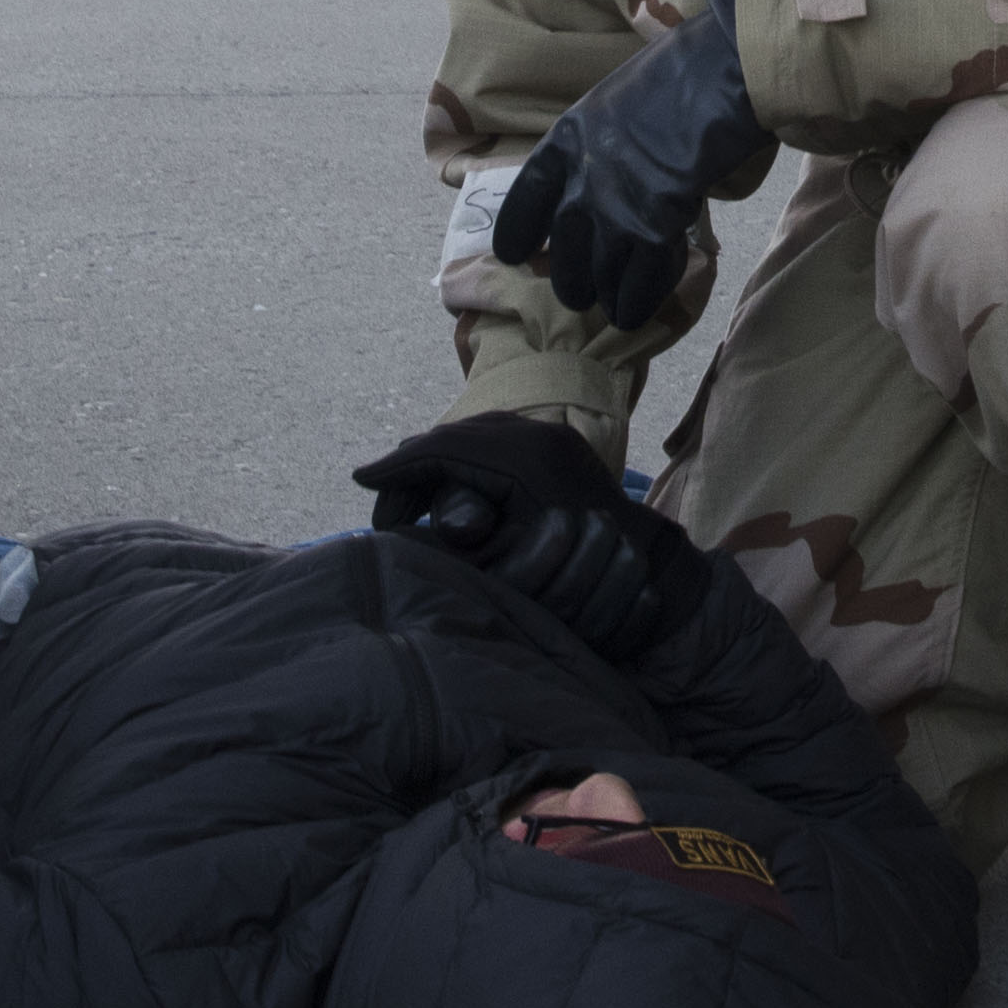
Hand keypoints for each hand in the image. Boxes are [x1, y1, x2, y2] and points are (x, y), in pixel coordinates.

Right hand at [353, 413, 713, 665]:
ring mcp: (552, 436)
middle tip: (380, 497)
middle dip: (412, 466)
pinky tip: (446, 483)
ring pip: (475, 434)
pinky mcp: (558, 442)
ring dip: (437, 460)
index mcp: (524, 462)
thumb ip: (470, 535)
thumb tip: (433, 518)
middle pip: (456, 437)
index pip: (444, 451)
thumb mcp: (512, 560)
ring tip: (406, 494)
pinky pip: (497, 438)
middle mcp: (538, 437)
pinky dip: (465, 457)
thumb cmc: (576, 573)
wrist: (644, 561)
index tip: (363, 482)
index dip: (399, 469)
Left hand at [488, 0, 774, 327]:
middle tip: (578, 292)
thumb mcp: (612, 102)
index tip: (514, 256)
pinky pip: (640, 283)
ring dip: (605, 298)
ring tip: (611, 308)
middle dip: (570, 280)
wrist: (715, 80)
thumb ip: (600, 143)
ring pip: (598, 278)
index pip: (522, 206)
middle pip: (562, 254)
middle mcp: (579, 186)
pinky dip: (638, 302)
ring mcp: (615, 213)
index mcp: (562, 146)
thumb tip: (608, 168)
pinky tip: (635, 313)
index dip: (516, 237)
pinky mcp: (655, 233)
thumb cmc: (674, 75)